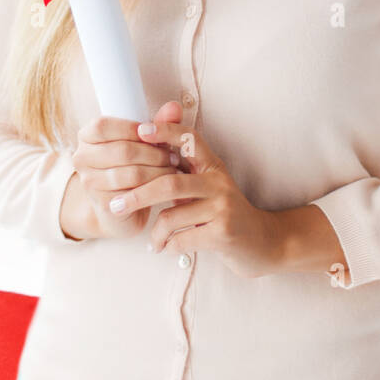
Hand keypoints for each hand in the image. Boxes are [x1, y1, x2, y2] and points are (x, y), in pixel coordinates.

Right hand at [71, 100, 181, 238]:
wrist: (125, 206)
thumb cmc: (134, 165)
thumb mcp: (145, 141)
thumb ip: (158, 123)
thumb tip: (174, 106)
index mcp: (87, 136)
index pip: (103, 126)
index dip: (131, 128)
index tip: (156, 133)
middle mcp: (82, 158)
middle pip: (122, 150)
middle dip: (154, 152)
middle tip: (174, 155)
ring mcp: (90, 182)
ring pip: (131, 173)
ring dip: (158, 170)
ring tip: (173, 168)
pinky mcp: (103, 204)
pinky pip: (134, 194)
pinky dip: (154, 187)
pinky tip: (165, 185)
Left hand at [118, 101, 283, 278]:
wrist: (263, 243)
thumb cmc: (224, 214)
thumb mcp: (206, 187)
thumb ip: (182, 172)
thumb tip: (145, 149)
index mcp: (212, 166)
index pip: (188, 139)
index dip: (165, 130)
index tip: (140, 130)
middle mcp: (218, 182)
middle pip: (169, 181)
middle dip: (138, 194)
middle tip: (116, 205)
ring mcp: (223, 207)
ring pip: (172, 216)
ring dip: (156, 233)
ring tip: (153, 241)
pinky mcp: (223, 233)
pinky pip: (182, 239)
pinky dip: (168, 246)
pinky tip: (166, 249)